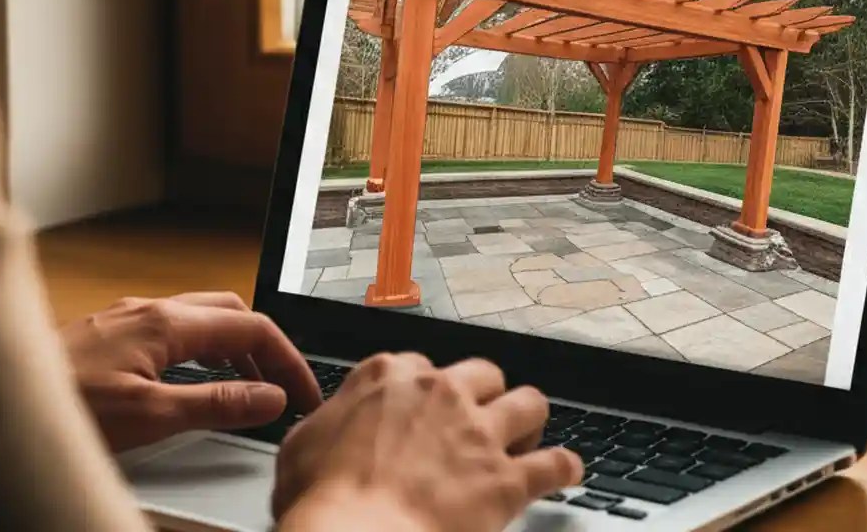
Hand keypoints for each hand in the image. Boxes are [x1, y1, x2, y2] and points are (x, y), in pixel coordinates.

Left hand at [61, 292, 323, 451]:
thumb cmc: (62, 405)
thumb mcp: (150, 415)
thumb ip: (216, 404)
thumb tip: (269, 396)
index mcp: (166, 322)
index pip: (251, 327)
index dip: (288, 359)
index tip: (304, 392)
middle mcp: (148, 309)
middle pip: (230, 313)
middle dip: (265, 346)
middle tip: (282, 386)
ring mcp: (126, 318)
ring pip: (199, 319)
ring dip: (232, 348)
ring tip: (247, 388)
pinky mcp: (108, 334)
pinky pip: (171, 331)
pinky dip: (200, 352)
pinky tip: (190, 381)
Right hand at [272, 353, 582, 531]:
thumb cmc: (322, 500)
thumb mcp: (301, 447)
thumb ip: (327, 425)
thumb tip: (329, 427)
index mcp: (385, 377)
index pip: (417, 367)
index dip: (422, 392)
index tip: (422, 409)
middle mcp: (437, 393)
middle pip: (481, 374)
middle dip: (482, 395)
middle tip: (475, 420)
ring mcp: (476, 432)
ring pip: (528, 403)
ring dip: (528, 419)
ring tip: (524, 436)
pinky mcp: (505, 477)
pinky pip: (554, 464)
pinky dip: (563, 467)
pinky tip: (565, 472)